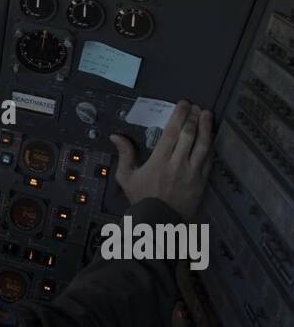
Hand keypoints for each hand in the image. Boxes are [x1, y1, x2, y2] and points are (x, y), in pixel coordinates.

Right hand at [109, 100, 213, 219]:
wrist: (159, 222)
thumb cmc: (142, 198)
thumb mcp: (127, 177)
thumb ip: (124, 155)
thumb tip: (116, 136)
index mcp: (159, 161)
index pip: (172, 132)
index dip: (179, 115)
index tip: (183, 103)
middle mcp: (177, 164)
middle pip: (189, 135)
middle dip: (193, 117)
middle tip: (195, 106)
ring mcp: (192, 173)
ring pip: (203, 145)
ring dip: (205, 127)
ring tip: (207, 114)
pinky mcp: (202, 181)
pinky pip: (209, 159)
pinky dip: (211, 145)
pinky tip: (211, 136)